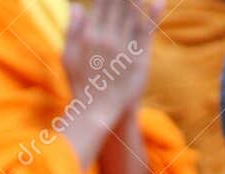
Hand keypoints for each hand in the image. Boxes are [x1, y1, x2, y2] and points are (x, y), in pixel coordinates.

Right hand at [62, 0, 160, 125]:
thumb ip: (72, 30)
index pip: (101, 2)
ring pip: (133, 14)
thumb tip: (76, 6)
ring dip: (136, 0)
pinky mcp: (137, 59)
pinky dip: (152, 16)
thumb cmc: (81, 85)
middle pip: (119, 3)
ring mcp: (123, 48)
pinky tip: (157, 2)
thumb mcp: (68, 57)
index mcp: (89, 35)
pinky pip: (146, 32)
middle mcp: (107, 38)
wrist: (97, 112)